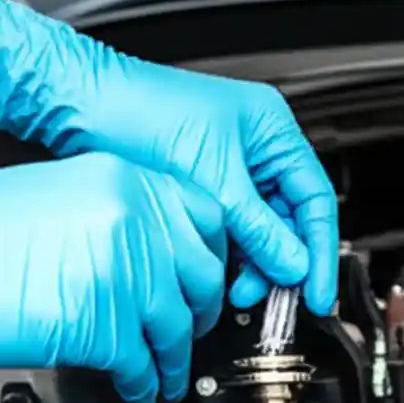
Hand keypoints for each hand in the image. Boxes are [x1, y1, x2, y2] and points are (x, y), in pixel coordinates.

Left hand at [0, 0, 338, 316]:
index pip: (315, 199)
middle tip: (270, 296)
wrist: (83, 106)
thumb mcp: (215, 181)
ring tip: (236, 288)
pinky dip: (226, 254)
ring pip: (256, 230)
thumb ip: (259, 229)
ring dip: (251, 264)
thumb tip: (293, 264)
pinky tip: (216, 272)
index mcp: (271, 131)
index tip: (317, 291)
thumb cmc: (141, 114)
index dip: (320, 250)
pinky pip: (227, 228)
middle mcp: (254, 148)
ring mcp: (226, 167)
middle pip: (288, 220)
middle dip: (280, 262)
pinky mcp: (198, 185)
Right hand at [0, 142, 225, 402]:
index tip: (204, 284)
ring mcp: (118, 269)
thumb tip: (147, 260)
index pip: (206, 218)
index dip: (210, 260)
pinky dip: (142, 382)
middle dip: (200, 315)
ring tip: (165, 375)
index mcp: (121, 178)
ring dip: (175, 360)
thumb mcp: (56, 196)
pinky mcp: (97, 321)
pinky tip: (134, 387)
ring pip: (178, 325)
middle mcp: (129, 216)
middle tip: (190, 334)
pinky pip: (142, 361)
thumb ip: (113, 220)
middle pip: (202, 275)